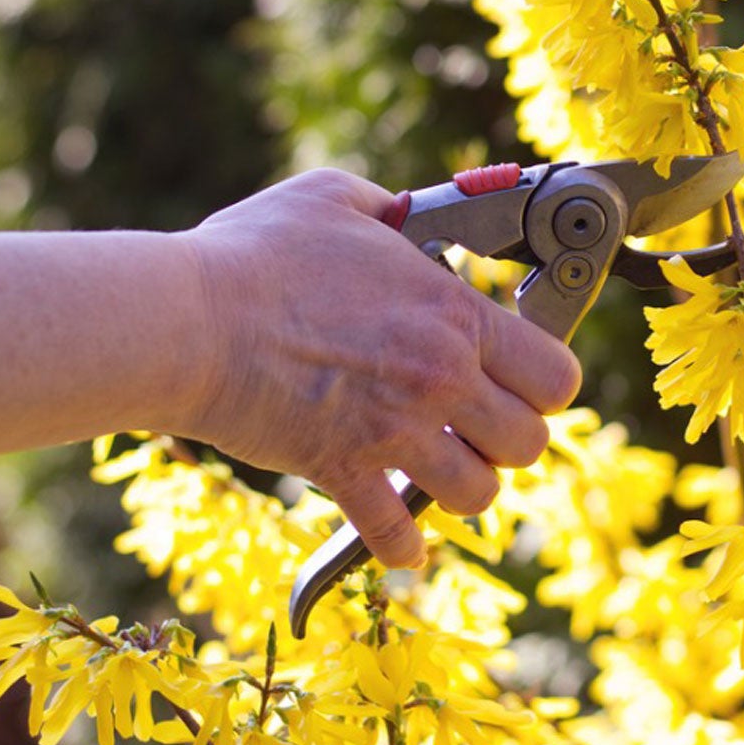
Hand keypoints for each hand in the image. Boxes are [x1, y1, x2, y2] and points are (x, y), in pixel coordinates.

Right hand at [180, 169, 581, 567]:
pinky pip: (396, 535)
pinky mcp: (343, 471)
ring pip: (479, 494)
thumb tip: (404, 212)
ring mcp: (395, 431)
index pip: (556, 373)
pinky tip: (400, 538)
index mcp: (452, 314)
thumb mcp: (333, 199)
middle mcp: (441, 377)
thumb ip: (388, 208)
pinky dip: (402, 545)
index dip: (545, 382)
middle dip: (510, 438)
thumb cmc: (255, 254)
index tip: (519, 378)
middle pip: (530, 442)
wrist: (187, 318)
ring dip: (464, 486)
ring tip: (439, 468)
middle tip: (478, 425)